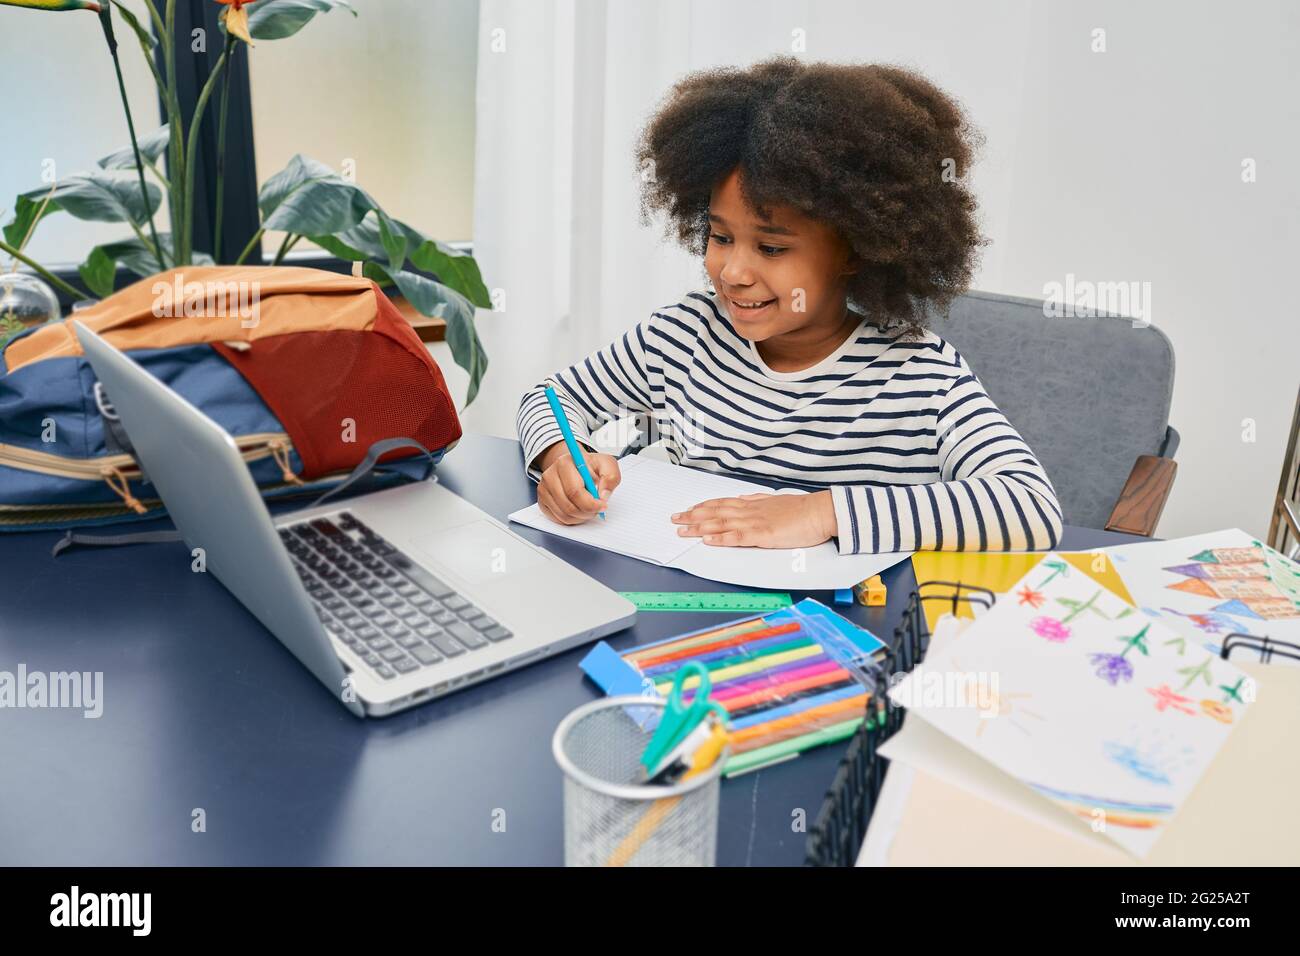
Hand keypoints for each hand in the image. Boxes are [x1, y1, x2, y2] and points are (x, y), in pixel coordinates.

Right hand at [535, 443, 621, 525]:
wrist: (575, 466)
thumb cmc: (590, 467)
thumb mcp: (607, 464)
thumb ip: (611, 477)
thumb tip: (603, 495)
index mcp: (564, 463)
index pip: (575, 491)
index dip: (591, 503)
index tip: (603, 505)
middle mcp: (550, 475)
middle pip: (569, 506)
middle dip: (587, 512)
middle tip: (597, 509)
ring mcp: (543, 489)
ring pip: (564, 515)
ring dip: (581, 517)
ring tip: (590, 508)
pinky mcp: (542, 501)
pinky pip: (558, 519)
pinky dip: (573, 520)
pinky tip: (580, 510)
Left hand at [671, 491, 837, 547]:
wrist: (821, 512)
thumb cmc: (802, 510)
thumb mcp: (776, 501)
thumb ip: (758, 500)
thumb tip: (743, 498)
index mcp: (753, 504)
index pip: (721, 504)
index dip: (703, 507)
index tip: (688, 509)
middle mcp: (750, 511)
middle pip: (715, 512)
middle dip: (693, 516)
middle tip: (674, 519)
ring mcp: (755, 522)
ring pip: (721, 524)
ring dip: (700, 527)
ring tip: (682, 531)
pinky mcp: (763, 534)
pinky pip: (737, 537)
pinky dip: (720, 539)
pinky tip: (707, 540)